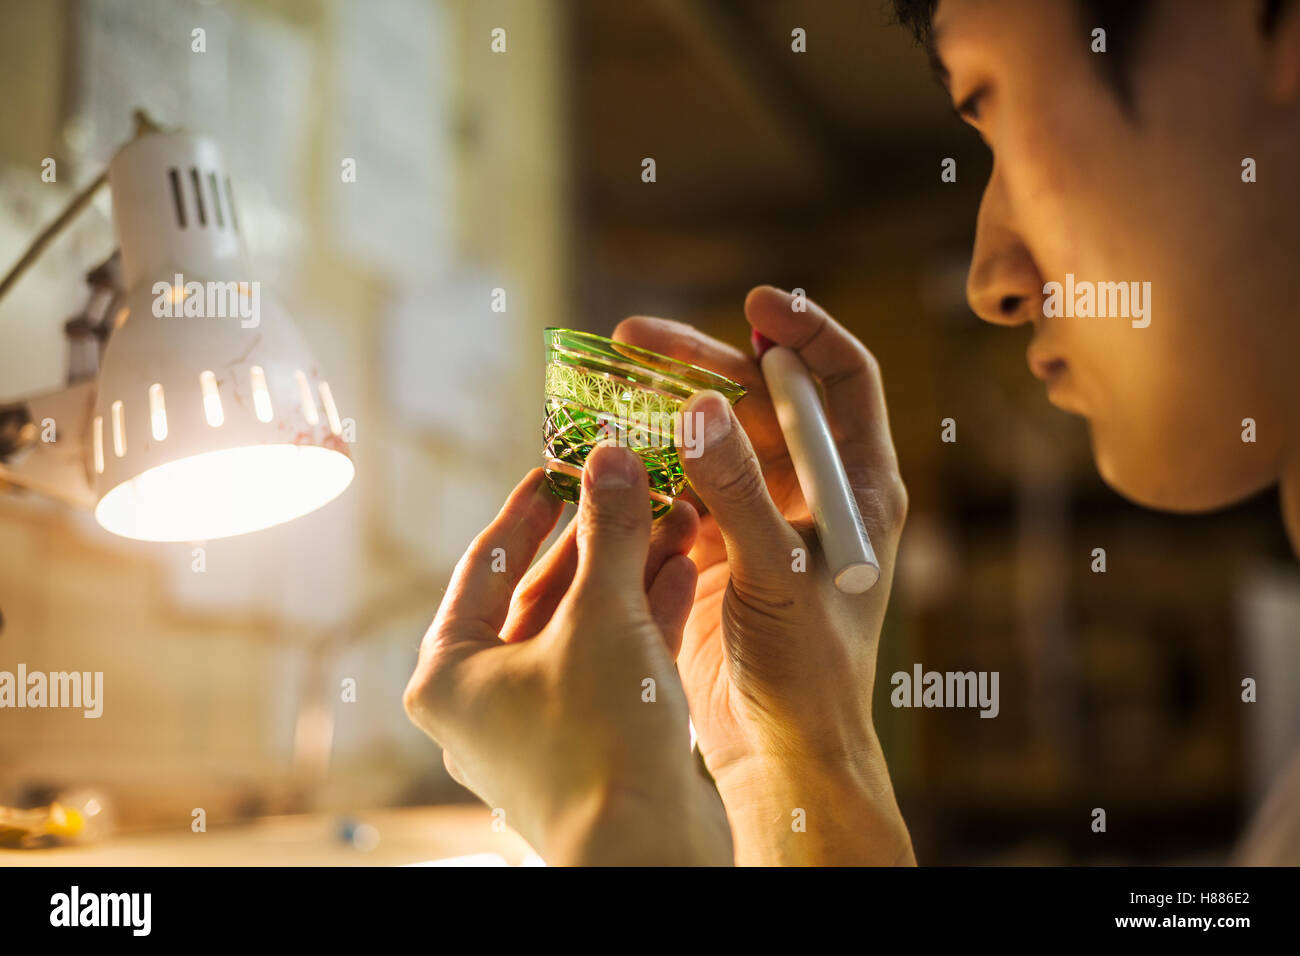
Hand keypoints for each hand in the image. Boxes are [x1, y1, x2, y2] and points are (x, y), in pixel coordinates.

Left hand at [403, 444, 732, 864]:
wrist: (646, 850)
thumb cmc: (599, 741)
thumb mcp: (603, 614)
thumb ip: (607, 532)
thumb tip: (611, 458)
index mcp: (449, 672)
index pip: (486, 564)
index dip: (528, 508)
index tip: (562, 467)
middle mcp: (483, 702)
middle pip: (540, 595)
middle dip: (596, 540)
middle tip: (630, 488)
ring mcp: (537, 728)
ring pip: (582, 628)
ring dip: (628, 573)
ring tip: (673, 519)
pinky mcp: (587, 747)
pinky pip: (608, 665)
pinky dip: (641, 620)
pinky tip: (683, 572)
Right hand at [614, 286, 914, 864]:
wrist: (778, 749)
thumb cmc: (808, 670)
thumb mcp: (777, 573)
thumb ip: (738, 492)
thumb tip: (698, 409)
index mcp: (859, 488)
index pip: (843, 381)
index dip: (805, 334)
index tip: (755, 302)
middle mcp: (813, 492)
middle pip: (760, 400)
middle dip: (701, 363)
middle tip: (634, 335)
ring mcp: (763, 517)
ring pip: (712, 439)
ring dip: (663, 408)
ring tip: (606, 377)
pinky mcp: (718, 547)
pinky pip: (680, 485)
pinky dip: (646, 463)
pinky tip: (606, 446)